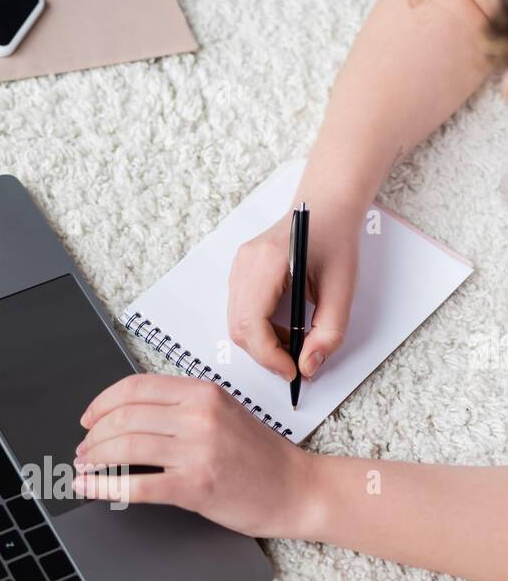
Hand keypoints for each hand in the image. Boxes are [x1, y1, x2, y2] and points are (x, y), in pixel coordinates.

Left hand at [74, 373, 317, 538]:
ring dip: (95, 458)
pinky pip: (137, 485)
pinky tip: (91, 488)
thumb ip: (181, 410)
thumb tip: (128, 418)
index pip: (136, 387)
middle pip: (124, 417)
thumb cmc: (262, 457)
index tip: (88, 419)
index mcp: (203, 393)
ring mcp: (198, 450)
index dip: (102, 403)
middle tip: (83, 449)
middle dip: (93, 436)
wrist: (298, 489)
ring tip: (84, 468)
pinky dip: (105, 487)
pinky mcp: (196, 485)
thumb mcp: (223, 415)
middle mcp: (199, 415)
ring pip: (125, 447)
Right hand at [227, 199, 361, 378]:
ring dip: (263, 344)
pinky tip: (283, 327)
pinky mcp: (239, 274)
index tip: (292, 372)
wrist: (325, 208)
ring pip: (237, 324)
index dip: (269, 356)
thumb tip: (307, 367)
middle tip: (294, 364)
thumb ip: (329, 332)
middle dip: (266, 354)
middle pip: (239, 328)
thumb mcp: (342, 289)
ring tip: (293, 342)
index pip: (252, 323)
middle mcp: (245, 264)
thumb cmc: (335, 241)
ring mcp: (237, 268)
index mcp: (267, 262)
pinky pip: (240, 314)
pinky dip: (260, 331)